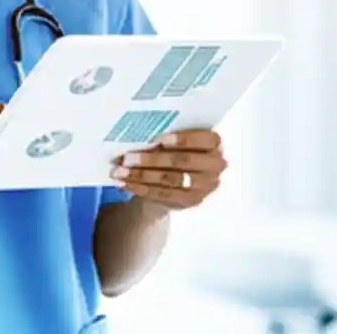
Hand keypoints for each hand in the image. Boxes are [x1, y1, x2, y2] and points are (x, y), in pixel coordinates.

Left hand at [111, 129, 225, 209]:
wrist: (178, 178)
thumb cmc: (176, 149)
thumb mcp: (177, 139)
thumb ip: (166, 137)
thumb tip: (139, 136)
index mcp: (215, 143)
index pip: (205, 140)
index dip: (183, 140)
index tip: (160, 138)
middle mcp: (215, 165)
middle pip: (183, 161)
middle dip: (153, 160)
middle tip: (128, 158)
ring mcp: (205, 186)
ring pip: (171, 179)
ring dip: (142, 175)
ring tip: (120, 172)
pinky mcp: (191, 201)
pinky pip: (163, 194)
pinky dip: (141, 188)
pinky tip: (125, 184)